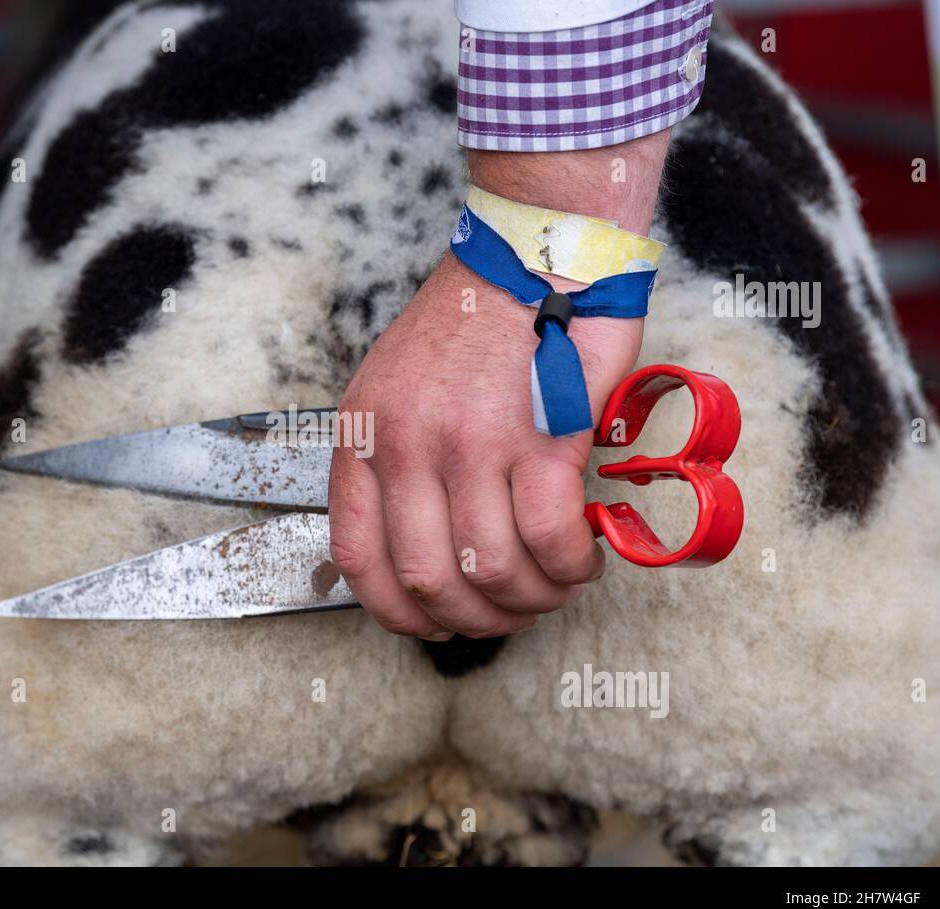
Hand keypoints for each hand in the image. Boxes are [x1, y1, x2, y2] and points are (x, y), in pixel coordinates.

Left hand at [327, 133, 667, 638]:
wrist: (534, 254)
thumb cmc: (475, 325)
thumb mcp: (397, 388)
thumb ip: (397, 465)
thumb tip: (424, 549)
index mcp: (365, 435)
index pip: (358, 556)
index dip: (396, 611)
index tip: (433, 622)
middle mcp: (408, 444)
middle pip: (426, 580)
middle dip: (475, 618)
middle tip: (510, 611)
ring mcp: (470, 441)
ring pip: (492, 571)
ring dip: (531, 599)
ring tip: (555, 585)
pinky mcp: (538, 435)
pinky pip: (550, 539)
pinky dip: (569, 568)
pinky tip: (581, 559)